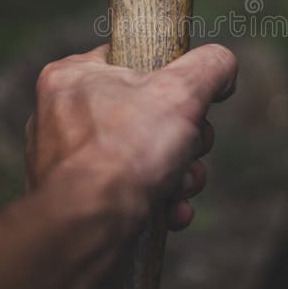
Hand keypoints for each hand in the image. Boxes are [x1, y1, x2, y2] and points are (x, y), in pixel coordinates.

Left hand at [26, 43, 237, 234]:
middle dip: (184, 139)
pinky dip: (159, 200)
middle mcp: (64, 115)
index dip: (171, 77)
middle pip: (149, 112)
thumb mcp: (181, 92)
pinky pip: (130, 190)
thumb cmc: (124, 153)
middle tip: (187, 150)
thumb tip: (223, 66)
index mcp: (73, 76)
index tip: (188, 98)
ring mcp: (71, 161)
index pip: (133, 58)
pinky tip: (171, 211)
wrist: (88, 230)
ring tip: (179, 187)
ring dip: (179, 173)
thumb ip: (209, 65)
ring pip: (145, 155)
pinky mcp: (81, 200)